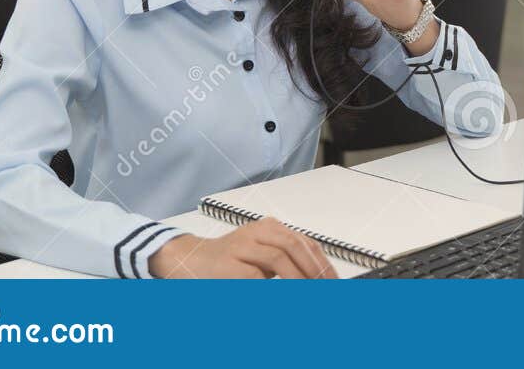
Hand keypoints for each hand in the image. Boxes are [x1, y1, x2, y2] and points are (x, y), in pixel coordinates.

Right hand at [149, 217, 336, 278]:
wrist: (188, 259)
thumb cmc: (227, 260)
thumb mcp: (261, 257)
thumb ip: (287, 263)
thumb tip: (316, 280)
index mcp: (270, 228)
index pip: (305, 243)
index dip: (323, 263)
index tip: (335, 282)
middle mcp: (257, 232)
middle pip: (295, 247)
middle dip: (315, 270)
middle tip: (326, 289)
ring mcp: (242, 246)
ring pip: (279, 258)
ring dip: (298, 278)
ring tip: (310, 292)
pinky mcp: (229, 264)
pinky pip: (256, 277)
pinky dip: (272, 287)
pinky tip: (282, 295)